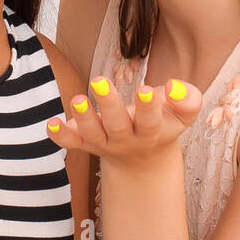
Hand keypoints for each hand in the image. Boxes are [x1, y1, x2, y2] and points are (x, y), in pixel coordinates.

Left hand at [45, 75, 203, 170]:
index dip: (149, 107)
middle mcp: (127, 141)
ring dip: (84, 118)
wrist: (144, 159)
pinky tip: (51, 124)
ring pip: (93, 135)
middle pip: (117, 126)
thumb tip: (174, 86)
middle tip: (100, 80)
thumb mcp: (182, 115)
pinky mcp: (87, 144)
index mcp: (152, 133)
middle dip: (109, 104)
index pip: (151, 122)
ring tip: (77, 98)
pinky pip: (73, 143)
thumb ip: (188, 99)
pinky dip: (61, 136)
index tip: (145, 89)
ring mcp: (105, 144)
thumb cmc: (164, 124)